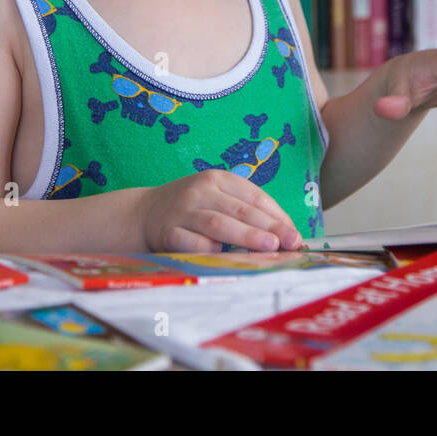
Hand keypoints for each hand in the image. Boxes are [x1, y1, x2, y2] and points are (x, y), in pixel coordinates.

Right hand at [136, 170, 303, 252]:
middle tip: (289, 241)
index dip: (277, 215)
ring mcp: (182, 211)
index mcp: (217, 178)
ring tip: (269, 247)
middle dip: (268, 227)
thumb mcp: (216, 198)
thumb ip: (245, 211)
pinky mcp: (167, 232)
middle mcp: (200, 190)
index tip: (294, 233)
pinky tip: (224, 257)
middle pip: (240, 209)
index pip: (254, 195)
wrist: (142, 214)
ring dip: (247, 236)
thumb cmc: (191, 209)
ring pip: (219, 224)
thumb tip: (284, 234)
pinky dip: (211, 250)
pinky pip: (194, 244)